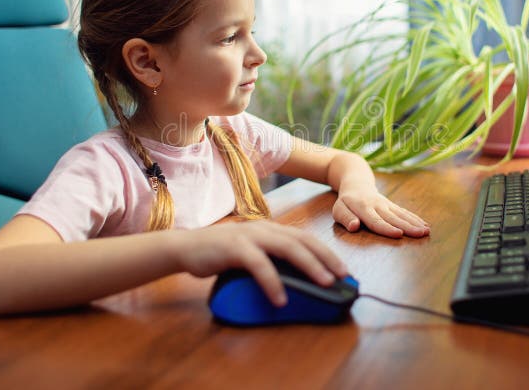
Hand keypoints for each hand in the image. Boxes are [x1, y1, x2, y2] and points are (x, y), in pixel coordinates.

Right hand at [174, 221, 347, 305]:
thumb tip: (294, 281)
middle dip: (327, 258)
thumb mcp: (250, 253)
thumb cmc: (219, 254)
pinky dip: (273, 282)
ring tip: (324, 283)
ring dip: (309, 266)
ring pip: (288, 248)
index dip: (326, 252)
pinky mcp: (235, 248)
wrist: (185, 248)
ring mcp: (250, 236)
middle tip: (343, 276)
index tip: (343, 270)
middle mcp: (264, 229)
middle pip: (303, 241)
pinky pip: (260, 265)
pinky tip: (281, 299)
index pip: (305, 238)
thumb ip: (269, 259)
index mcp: (270, 229)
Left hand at [332, 188, 429, 238]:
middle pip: (393, 218)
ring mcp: (387, 204)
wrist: (357, 181)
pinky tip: (425, 225)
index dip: (386, 228)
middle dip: (408, 226)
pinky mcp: (392, 205)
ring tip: (426, 231)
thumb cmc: (346, 201)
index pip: (375, 220)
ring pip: (401, 214)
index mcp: (363, 208)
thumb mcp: (339, 209)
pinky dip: (415, 218)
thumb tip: (354, 227)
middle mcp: (377, 205)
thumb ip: (345, 218)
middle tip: (421, 234)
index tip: (398, 234)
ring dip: (415, 223)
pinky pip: (404, 212)